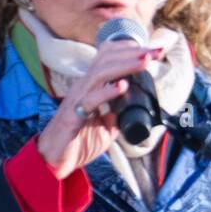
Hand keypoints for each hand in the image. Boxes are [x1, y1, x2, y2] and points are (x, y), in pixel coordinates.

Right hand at [35, 39, 164, 178]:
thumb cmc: (77, 141)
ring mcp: (77, 99)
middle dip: (133, 53)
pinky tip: (122, 87)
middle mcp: (83, 87)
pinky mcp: (72, 116)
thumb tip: (135, 108)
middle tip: (156, 51)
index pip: (108, 57)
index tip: (153, 51)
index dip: (130, 50)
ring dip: (125, 65)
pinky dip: (107, 92)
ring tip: (145, 61)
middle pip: (107, 59)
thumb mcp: (106, 126)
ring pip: (100, 73)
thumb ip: (118, 113)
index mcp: (91, 87)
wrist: (54, 161)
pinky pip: (90, 100)